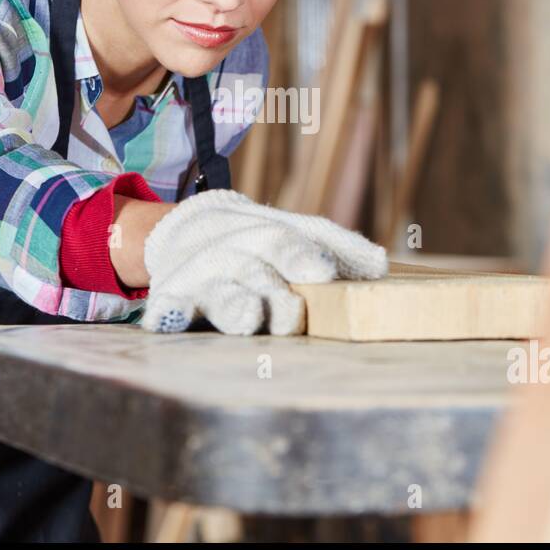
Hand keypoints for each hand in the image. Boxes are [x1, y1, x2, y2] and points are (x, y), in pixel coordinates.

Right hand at [139, 189, 386, 335]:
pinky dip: (168, 314)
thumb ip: (338, 248)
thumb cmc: (262, 242)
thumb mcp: (300, 233)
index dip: (303, 257)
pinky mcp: (175, 298)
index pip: (287, 243)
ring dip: (233, 305)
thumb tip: (382, 268)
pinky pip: (170, 308)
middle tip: (293, 316)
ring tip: (248, 318)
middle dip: (275, 295)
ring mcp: (204, 279)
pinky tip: (167, 320)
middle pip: (257, 275)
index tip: (323, 273)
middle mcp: (236, 257)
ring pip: (221, 295)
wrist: (193, 228)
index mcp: (268, 239)